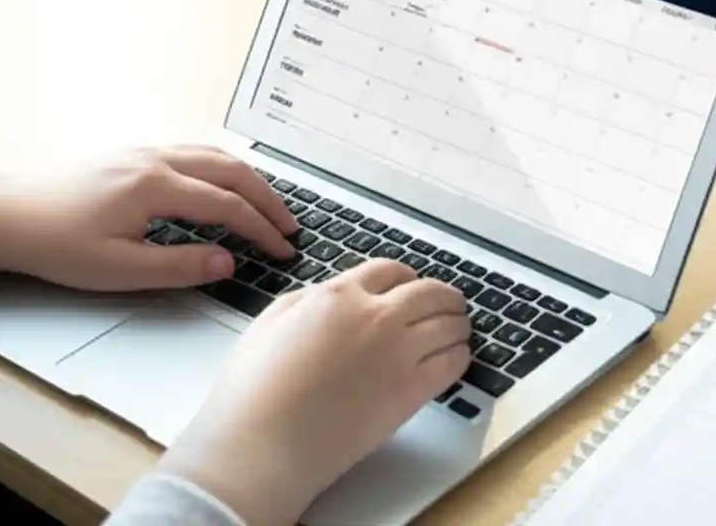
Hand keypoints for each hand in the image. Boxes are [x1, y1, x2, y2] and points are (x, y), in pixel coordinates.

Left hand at [0, 145, 298, 290]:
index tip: (283, 249)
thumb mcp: (119, 270)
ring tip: (269, 205)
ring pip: (216, 154)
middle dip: (268, 199)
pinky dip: (224, 167)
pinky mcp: (135, 154)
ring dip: (249, 179)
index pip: (227, 205)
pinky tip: (228, 184)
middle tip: (290, 226)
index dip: (261, 229)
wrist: (8, 214)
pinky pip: (195, 151)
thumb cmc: (55, 244)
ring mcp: (145, 151)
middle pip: (232, 170)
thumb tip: (227, 262)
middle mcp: (155, 159)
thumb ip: (179, 266)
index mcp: (154, 186)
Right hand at [157, 259, 471, 525]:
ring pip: (450, 323)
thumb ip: (309, 300)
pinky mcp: (412, 389)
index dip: (406, 277)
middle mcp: (375, 316)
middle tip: (450, 304)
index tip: (411, 286)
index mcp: (339, 296)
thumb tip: (333, 295)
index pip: (390, 270)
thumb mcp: (271, 322)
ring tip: (459, 329)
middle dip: (443, 296)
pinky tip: (457, 357)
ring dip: (457, 323)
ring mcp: (398, 352)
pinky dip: (460, 356)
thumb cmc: (255, 392)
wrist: (264, 444)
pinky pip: (454, 362)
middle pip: (430, 292)